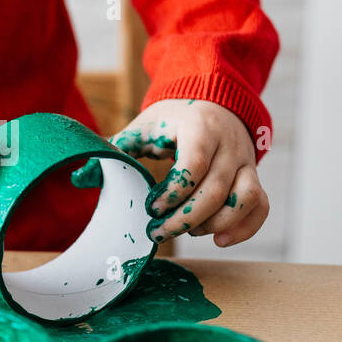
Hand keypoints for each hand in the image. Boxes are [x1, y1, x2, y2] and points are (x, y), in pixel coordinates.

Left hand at [112, 99, 267, 247]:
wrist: (212, 101)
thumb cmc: (172, 120)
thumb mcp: (144, 126)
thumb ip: (116, 149)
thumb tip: (80, 176)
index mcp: (199, 127)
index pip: (194, 164)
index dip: (174, 192)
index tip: (152, 209)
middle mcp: (228, 144)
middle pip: (215, 190)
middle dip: (185, 219)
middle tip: (158, 233)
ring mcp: (246, 161)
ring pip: (244, 199)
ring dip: (215, 224)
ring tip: (189, 231)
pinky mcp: (255, 176)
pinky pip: (260, 206)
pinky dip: (245, 227)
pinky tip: (219, 240)